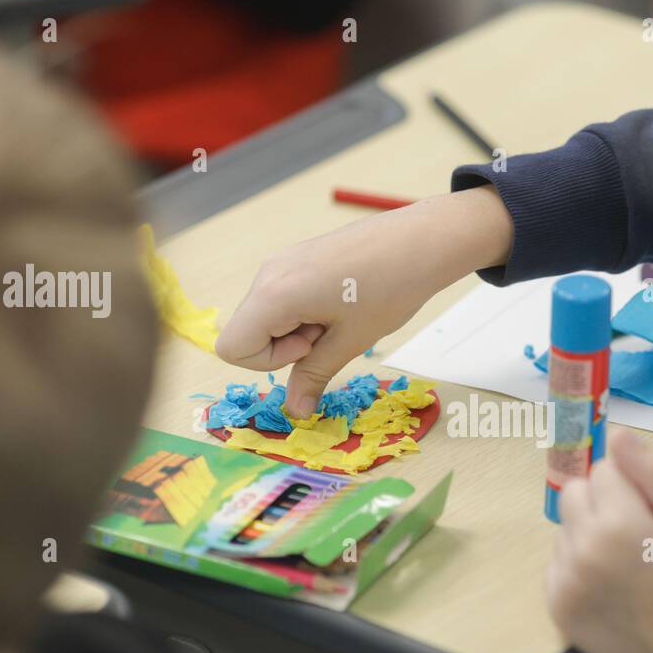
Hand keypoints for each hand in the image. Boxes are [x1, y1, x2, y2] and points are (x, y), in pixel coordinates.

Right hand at [215, 186, 512, 416]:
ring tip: (340, 316)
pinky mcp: (296, 260)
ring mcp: (281, 263)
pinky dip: (304, 314)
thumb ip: (314, 376)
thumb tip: (295, 411)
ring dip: (298, 331)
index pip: (232, 347)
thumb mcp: (350, 341)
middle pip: (247, 332)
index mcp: (274, 293)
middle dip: (285, 347)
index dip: (268, 361)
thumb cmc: (389, 288)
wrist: (420, 241)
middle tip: (330, 331)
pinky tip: (340, 305)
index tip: (311, 345)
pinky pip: (282, 300)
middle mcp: (268, 274)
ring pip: (267, 317)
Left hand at [546, 432, 652, 652]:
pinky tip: (611, 588)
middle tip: (641, 539)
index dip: (633, 487)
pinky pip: (558, 562)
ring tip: (628, 568)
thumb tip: (618, 434)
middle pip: (575, 492)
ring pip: (565, 527)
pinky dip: (579, 566)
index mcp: (618, 522)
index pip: (604, 468)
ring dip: (589, 535)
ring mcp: (563, 579)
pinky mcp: (555, 605)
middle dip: (604, 504)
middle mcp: (580, 548)